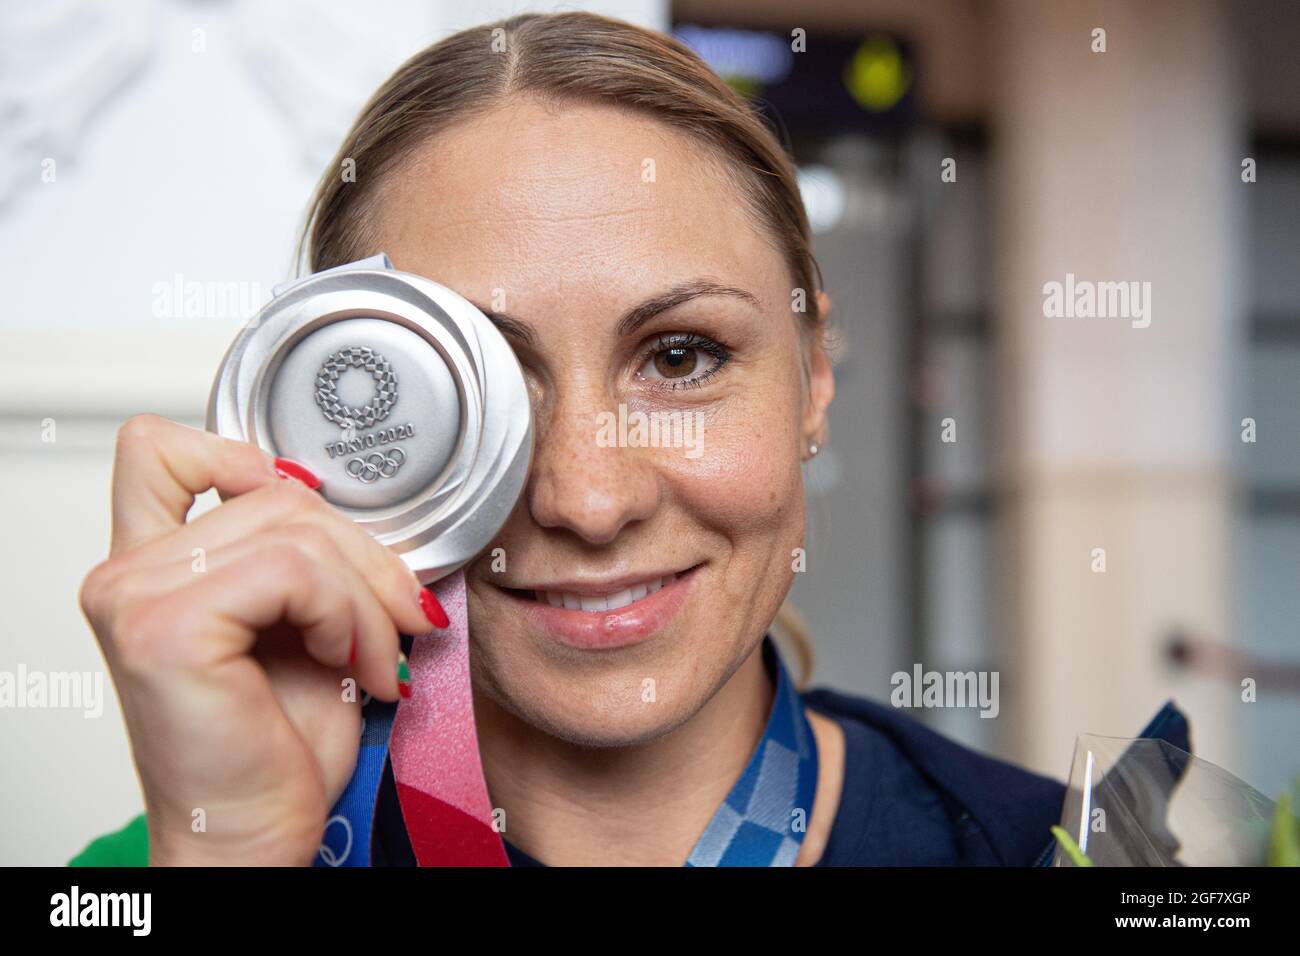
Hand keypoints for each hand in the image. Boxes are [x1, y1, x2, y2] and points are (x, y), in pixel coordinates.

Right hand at [78, 415, 440, 864]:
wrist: (253, 838)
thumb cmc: (275, 748)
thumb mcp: (300, 625)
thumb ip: (298, 555)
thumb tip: (344, 499)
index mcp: (151, 567)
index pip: (160, 450)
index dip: (244, 458)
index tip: (310, 521)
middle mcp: (128, 574)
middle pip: (276, 492)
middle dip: (363, 555)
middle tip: (395, 621)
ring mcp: (137, 596)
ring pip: (299, 531)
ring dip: (366, 598)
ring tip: (375, 659)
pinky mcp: (167, 628)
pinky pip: (296, 573)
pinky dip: (349, 617)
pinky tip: (356, 668)